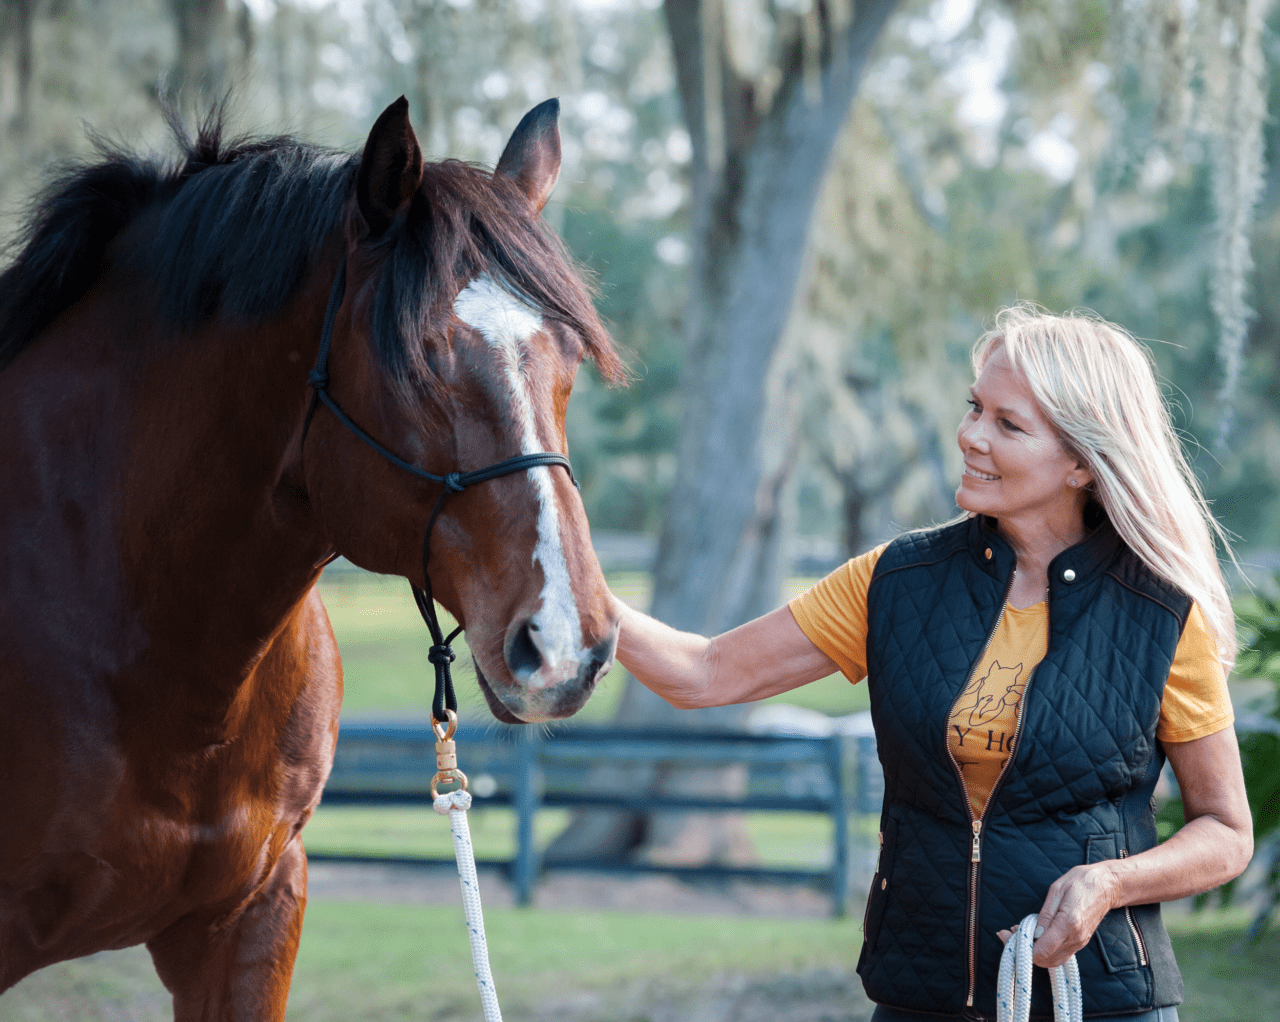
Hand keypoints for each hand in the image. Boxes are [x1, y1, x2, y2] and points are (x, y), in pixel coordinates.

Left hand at [996, 862, 1120, 967]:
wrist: (1106, 886)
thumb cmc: (1080, 882)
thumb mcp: (1057, 890)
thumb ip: (1045, 914)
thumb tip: (1033, 933)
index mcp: (1069, 923)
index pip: (1043, 949)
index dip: (1022, 947)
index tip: (1007, 935)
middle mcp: (1076, 938)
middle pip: (1045, 959)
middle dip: (1024, 950)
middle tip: (1010, 933)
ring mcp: (1079, 943)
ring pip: (1052, 961)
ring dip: (1033, 952)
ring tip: (1020, 933)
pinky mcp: (1080, 943)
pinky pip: (1059, 955)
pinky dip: (1044, 951)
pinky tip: (1034, 937)